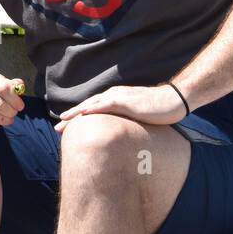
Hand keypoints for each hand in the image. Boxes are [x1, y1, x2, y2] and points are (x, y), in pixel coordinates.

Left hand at [55, 84, 187, 132]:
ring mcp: (119, 97)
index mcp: (115, 100)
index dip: (77, 118)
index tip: (65, 129)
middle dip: (71, 118)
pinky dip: (93, 109)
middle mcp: (113, 96)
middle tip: (57, 129)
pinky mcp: (126, 101)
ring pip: (92, 105)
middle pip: (87, 107)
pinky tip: (83, 114)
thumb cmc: (159, 109)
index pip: (91, 110)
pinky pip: (106, 104)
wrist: (176, 99)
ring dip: (76, 113)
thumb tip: (117, 137)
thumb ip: (125, 123)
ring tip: (63, 122)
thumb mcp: (137, 117)